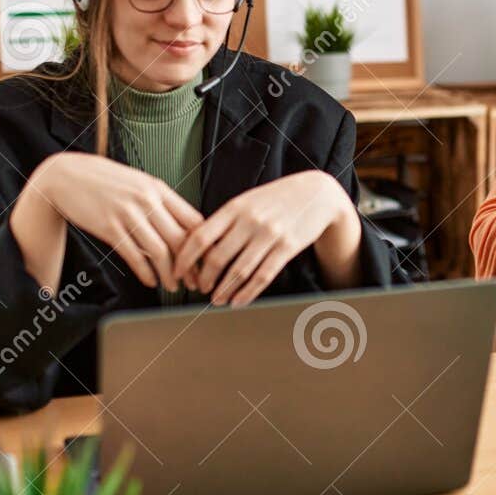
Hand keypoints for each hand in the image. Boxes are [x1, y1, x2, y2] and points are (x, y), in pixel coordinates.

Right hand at [25, 152, 202, 289]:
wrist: (66, 175)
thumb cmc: (105, 180)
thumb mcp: (139, 182)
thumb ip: (161, 201)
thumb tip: (186, 226)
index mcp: (159, 188)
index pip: (194, 220)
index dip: (205, 245)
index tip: (209, 261)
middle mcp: (147, 200)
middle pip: (181, 239)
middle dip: (192, 266)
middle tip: (197, 282)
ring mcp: (128, 213)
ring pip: (160, 251)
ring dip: (170, 274)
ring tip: (174, 286)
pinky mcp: (109, 227)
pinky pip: (134, 255)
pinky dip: (146, 272)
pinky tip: (151, 281)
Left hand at [172, 171, 355, 305]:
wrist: (317, 193)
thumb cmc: (278, 198)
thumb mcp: (248, 201)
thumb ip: (226, 220)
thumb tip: (198, 244)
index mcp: (235, 207)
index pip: (201, 236)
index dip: (186, 258)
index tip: (178, 272)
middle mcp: (250, 220)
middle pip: (217, 257)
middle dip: (204, 279)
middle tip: (200, 289)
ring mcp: (269, 234)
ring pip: (239, 271)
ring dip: (224, 290)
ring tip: (217, 299)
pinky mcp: (287, 247)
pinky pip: (263, 276)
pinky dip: (247, 293)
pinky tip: (239, 301)